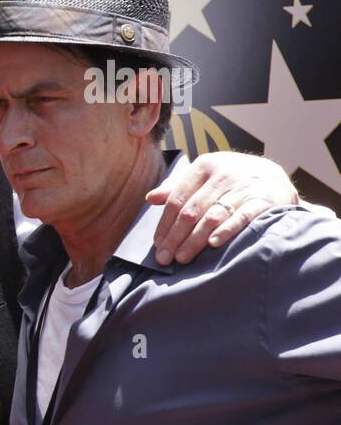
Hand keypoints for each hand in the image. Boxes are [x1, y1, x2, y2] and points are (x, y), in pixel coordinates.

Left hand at [147, 151, 296, 264]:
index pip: (177, 200)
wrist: (273, 176)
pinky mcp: (264, 199)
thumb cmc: (228, 181)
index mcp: (204, 166)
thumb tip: (150, 198)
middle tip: (164, 259)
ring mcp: (244, 186)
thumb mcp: (204, 177)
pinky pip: (242, 217)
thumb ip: (177, 188)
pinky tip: (213, 244)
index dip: (165, 224)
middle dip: (175, 237)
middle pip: (191, 211)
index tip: (158, 245)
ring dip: (194, 240)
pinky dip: (226, 230)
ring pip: (212, 216)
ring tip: (182, 258)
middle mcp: (223, 174)